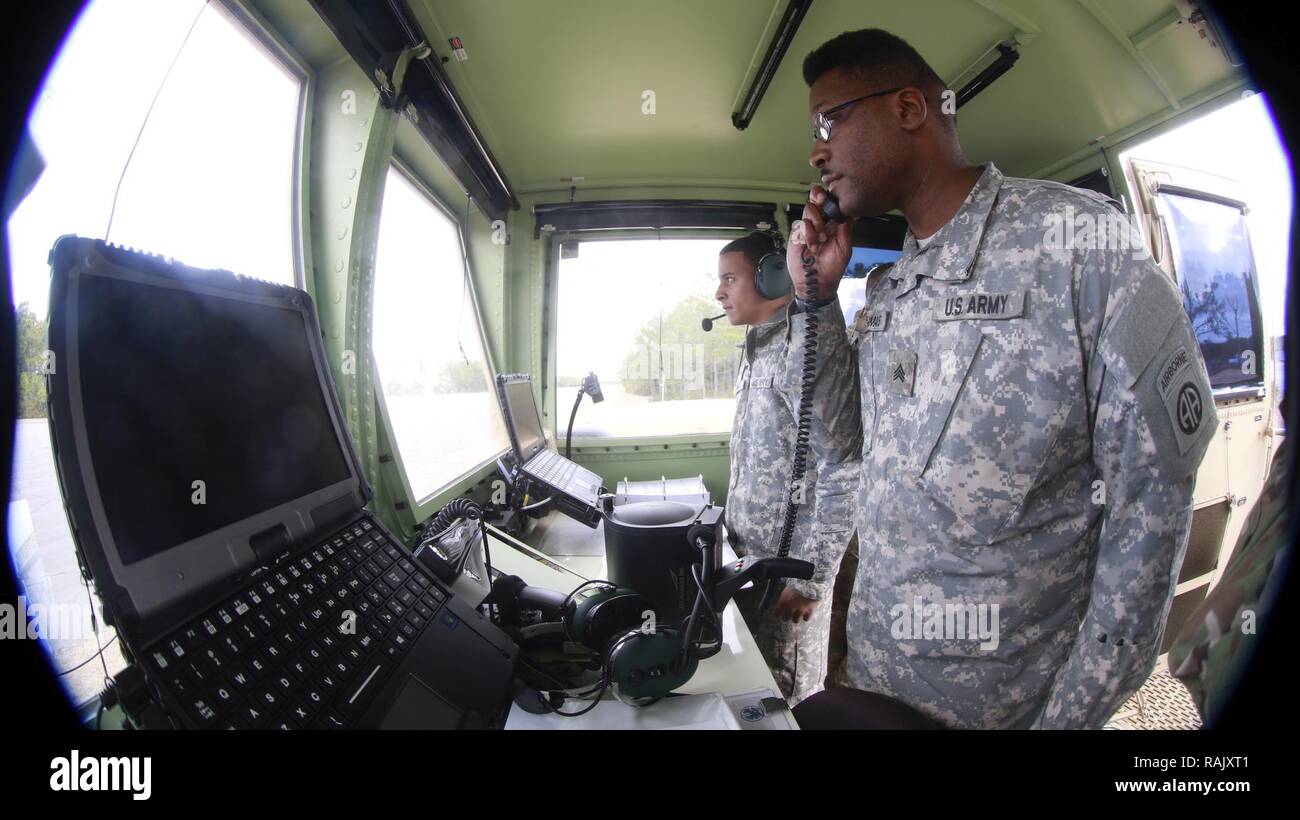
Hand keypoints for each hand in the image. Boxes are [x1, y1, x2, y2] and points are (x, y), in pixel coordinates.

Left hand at [772, 587, 818, 622]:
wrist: (810, 583)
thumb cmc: (797, 583)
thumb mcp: (787, 589)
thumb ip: (784, 598)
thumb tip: (783, 601)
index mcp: (783, 603)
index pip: (776, 614)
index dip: (777, 614)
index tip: (777, 614)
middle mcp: (790, 609)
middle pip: (785, 618)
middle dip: (786, 616)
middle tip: (788, 614)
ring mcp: (800, 611)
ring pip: (795, 620)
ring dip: (796, 618)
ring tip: (797, 615)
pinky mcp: (809, 612)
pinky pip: (806, 619)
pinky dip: (806, 617)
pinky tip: (806, 614)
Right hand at [787, 187, 853, 301]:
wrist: (817, 283)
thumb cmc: (832, 268)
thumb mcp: (844, 247)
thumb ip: (846, 228)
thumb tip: (850, 211)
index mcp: (832, 224)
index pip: (829, 203)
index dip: (828, 196)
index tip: (830, 196)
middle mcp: (819, 224)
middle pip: (815, 201)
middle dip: (818, 199)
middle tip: (821, 202)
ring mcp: (807, 229)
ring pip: (807, 210)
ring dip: (816, 222)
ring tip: (821, 239)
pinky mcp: (796, 236)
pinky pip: (799, 225)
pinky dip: (807, 233)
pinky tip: (811, 245)